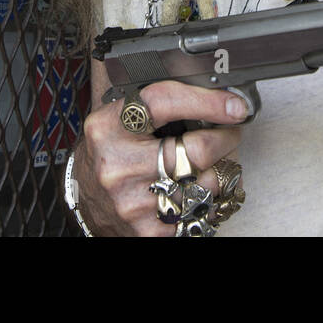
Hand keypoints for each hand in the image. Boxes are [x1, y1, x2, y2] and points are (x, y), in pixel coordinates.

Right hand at [72, 80, 247, 235]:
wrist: (87, 198)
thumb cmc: (110, 151)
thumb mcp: (119, 117)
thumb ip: (156, 104)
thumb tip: (211, 93)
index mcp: (110, 126)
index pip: (165, 102)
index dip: (207, 101)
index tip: (234, 105)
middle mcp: (119, 164)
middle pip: (196, 149)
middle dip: (224, 139)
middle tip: (230, 133)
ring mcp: (132, 201)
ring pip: (205, 183)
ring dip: (221, 170)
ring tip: (216, 161)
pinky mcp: (146, 229)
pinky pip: (197, 211)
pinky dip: (208, 199)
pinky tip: (199, 188)